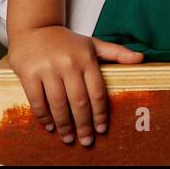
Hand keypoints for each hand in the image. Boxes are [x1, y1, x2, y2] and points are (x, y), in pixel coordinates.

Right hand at [7, 25, 144, 145]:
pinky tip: (51, 126)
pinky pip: (37, 100)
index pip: (97, 91)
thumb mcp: (92, 44)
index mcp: (86, 58)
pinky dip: (44, 116)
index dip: (100, 113)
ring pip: (58, 103)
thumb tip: (141, 59)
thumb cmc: (66, 41)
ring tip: (69, 137)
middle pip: (79, 101)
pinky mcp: (28, 73)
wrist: (35, 28)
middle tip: (87, 140)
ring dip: (65, 124)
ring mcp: (47, 68)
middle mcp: (68, 63)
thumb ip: (116, 53)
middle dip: (84, 124)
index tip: (102, 129)